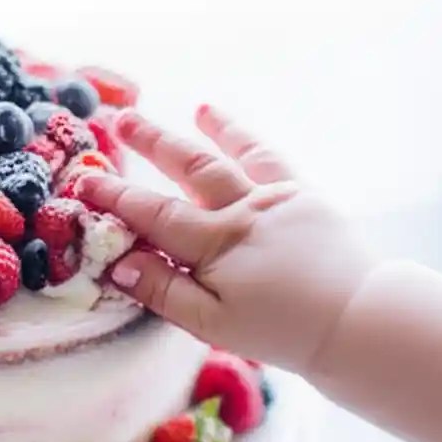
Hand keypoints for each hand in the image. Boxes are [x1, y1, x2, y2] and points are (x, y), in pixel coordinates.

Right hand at [78, 105, 374, 373]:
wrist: (360, 321)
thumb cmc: (284, 332)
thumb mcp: (213, 324)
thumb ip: (164, 291)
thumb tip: (118, 262)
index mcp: (217, 244)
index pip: (152, 215)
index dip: (114, 199)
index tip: (81, 182)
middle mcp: (243, 210)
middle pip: (187, 169)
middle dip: (150, 144)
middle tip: (118, 120)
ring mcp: (276, 197)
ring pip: (228, 155)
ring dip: (200, 131)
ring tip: (183, 109)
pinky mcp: (304, 194)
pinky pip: (267, 156)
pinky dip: (242, 136)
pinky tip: (218, 119)